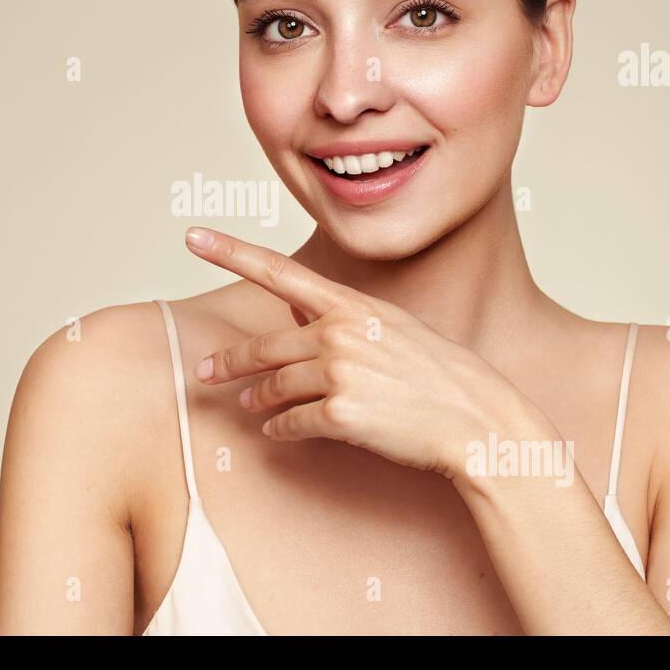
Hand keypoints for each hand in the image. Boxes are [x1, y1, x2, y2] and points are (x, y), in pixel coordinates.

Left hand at [184, 226, 548, 482]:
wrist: (476, 419)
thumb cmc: (438, 374)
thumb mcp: (392, 328)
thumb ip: (339, 318)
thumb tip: (292, 314)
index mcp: (352, 305)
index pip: (279, 271)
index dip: (230, 251)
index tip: (192, 236)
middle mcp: (341, 333)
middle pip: (265, 347)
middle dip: (229, 362)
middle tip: (204, 373)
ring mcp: (341, 373)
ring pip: (275, 387)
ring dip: (257, 398)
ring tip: (248, 405)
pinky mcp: (342, 414)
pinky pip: (293, 423)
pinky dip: (281, 430)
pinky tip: (279, 433)